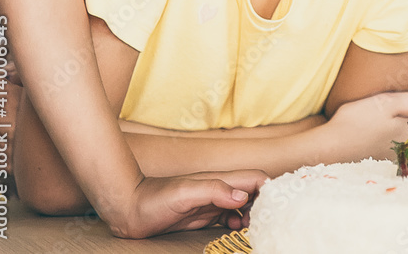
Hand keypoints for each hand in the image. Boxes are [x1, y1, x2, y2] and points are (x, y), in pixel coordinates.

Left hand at [110, 170, 267, 238]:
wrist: (129, 209)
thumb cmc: (154, 198)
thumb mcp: (185, 193)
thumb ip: (214, 191)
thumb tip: (243, 196)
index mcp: (219, 180)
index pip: (254, 178)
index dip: (270, 187)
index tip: (278, 203)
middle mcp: (219, 189)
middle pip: (253, 191)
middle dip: (265, 203)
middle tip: (268, 220)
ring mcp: (212, 202)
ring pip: (244, 205)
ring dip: (253, 214)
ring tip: (255, 227)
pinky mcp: (204, 215)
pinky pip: (229, 217)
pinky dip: (239, 222)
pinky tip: (237, 229)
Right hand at [326, 92, 407, 161]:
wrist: (331, 147)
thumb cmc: (357, 121)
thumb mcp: (386, 102)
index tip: (394, 100)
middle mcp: (407, 149)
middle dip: (405, 116)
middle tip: (383, 110)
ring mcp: (393, 158)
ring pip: (401, 136)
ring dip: (393, 128)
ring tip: (374, 122)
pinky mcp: (379, 163)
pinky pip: (388, 146)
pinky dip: (382, 140)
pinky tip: (368, 135)